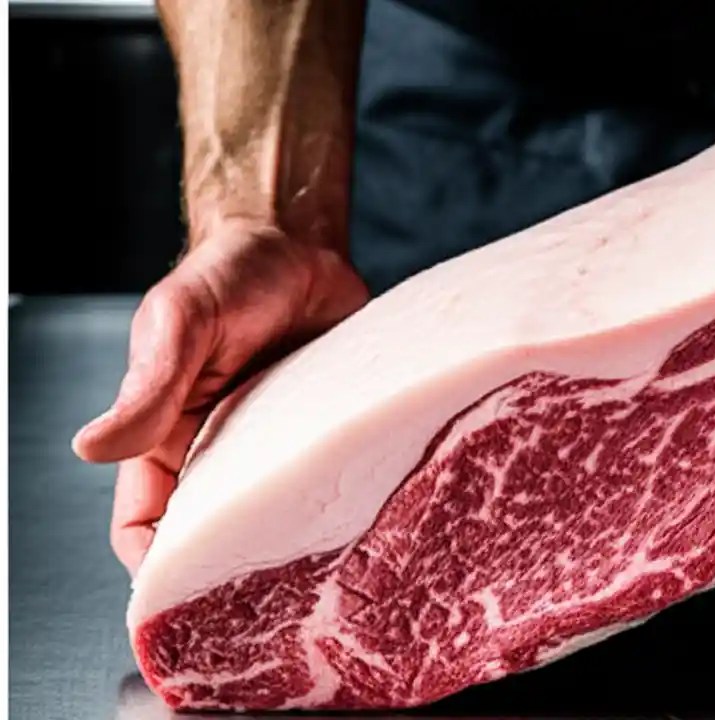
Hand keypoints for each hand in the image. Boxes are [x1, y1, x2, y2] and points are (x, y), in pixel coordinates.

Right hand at [71, 219, 367, 573]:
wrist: (300, 243)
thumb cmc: (229, 274)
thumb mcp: (184, 321)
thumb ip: (149, 385)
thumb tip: (90, 448)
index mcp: (168, 435)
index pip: (145, 523)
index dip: (156, 564)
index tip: (188, 592)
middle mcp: (221, 451)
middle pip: (216, 534)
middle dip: (235, 567)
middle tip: (279, 592)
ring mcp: (277, 446)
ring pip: (277, 517)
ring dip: (295, 540)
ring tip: (330, 563)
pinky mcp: (325, 434)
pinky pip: (331, 482)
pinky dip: (344, 504)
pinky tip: (369, 516)